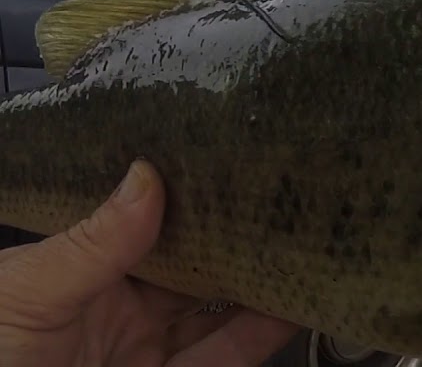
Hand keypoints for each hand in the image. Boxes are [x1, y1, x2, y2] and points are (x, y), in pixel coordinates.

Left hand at [0, 159, 300, 366]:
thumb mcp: (24, 295)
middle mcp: (115, 311)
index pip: (142, 224)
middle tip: (285, 201)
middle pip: (189, 266)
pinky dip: (260, 335)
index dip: (186, 196)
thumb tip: (148, 176)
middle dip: (236, 237)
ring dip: (260, 285)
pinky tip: (292, 306)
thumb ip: (92, 244)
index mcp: (74, 274)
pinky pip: (221, 360)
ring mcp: (142, 355)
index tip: (232, 164)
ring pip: (216, 313)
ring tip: (304, 246)